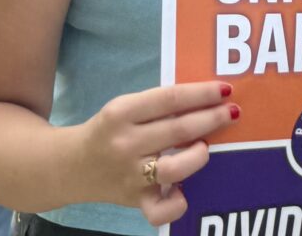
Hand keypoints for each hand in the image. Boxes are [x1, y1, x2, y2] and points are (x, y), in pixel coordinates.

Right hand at [75, 81, 238, 225]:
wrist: (69, 166)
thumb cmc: (108, 130)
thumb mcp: (124, 107)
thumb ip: (158, 105)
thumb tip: (206, 99)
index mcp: (122, 113)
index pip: (170, 99)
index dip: (202, 94)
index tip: (225, 90)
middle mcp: (125, 144)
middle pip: (179, 130)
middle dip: (212, 119)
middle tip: (232, 112)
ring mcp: (130, 175)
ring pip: (176, 168)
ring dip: (199, 155)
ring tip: (206, 146)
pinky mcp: (134, 200)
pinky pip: (160, 210)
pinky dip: (177, 203)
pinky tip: (185, 191)